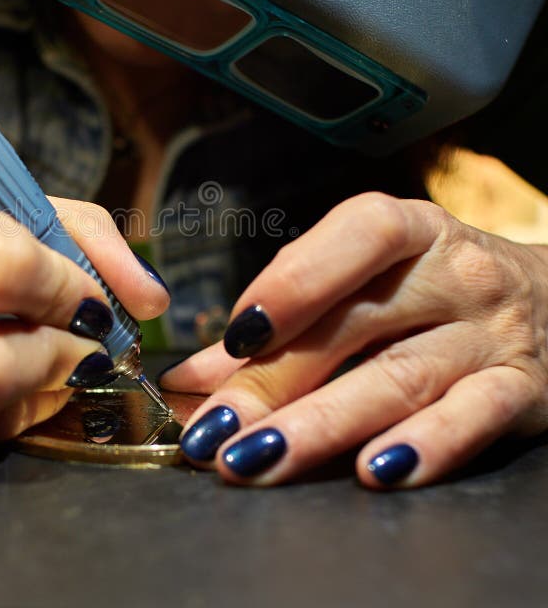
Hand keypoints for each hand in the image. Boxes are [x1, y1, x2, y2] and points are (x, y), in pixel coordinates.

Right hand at [0, 170, 167, 436]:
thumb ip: (79, 232)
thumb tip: (150, 301)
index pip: (1, 269)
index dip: (71, 291)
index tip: (96, 300)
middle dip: (61, 363)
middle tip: (84, 342)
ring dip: (41, 387)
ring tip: (46, 347)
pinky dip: (5, 404)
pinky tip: (7, 366)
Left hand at [161, 192, 547, 487]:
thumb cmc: (430, 289)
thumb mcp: (367, 283)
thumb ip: (285, 324)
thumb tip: (190, 379)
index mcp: (410, 230)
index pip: (357, 238)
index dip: (295, 280)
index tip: (235, 335)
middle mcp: (455, 274)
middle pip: (357, 325)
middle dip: (275, 380)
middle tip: (211, 427)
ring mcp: (493, 332)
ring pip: (401, 377)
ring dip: (321, 424)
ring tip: (255, 458)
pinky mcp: (524, 389)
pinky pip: (474, 418)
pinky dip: (425, 446)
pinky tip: (373, 473)